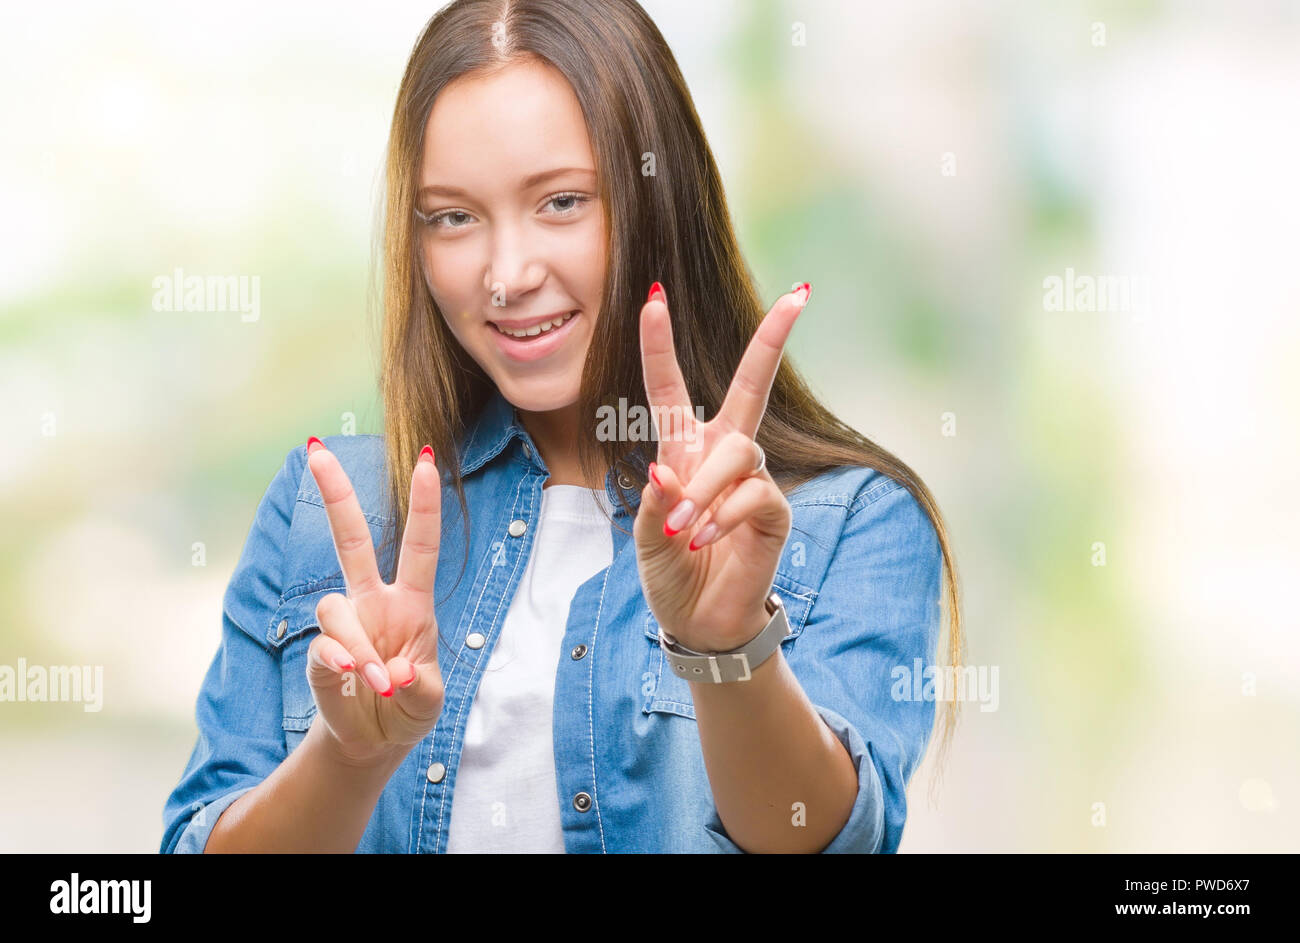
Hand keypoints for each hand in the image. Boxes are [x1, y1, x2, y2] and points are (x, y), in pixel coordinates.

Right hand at [302, 438, 445, 764]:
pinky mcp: (319, 654)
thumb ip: (418, 686)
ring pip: (336, 610)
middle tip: (315, 448)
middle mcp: (374, 603)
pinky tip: (355, 681)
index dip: (424, 505)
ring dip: (361, 650)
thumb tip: (387, 671)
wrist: (374, 743)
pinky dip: (341, 665)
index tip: (430, 460)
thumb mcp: (430, 700)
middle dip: (335, 494)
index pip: (420, 546)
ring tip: (381, 684)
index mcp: (411, 603)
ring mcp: (343, 625)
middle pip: (351, 539)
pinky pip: (323, 647)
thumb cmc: (409, 708)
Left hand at [633, 281, 810, 652]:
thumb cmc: (669, 573)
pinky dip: (723, 516)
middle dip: (772, 341)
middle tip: (798, 297)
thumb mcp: (645, 538)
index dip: (659, 345)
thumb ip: (654, 503)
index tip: (654, 296)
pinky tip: (707, 541)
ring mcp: (751, 481)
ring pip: (737, 453)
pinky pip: (752, 494)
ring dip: (704, 491)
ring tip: (684, 532)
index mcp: (683, 449)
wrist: (699, 622)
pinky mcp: (773, 511)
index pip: (671, 388)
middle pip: (750, 386)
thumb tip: (666, 470)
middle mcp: (721, 455)